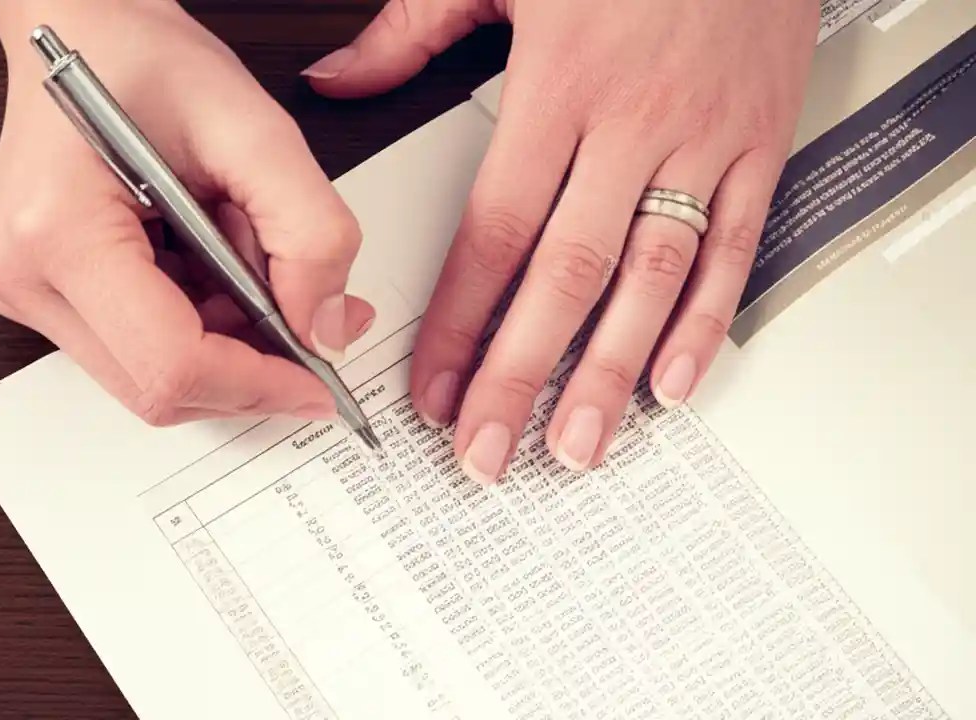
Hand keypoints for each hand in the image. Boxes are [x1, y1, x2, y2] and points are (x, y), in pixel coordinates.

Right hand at [0, 0, 372, 425]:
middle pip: (160, 388)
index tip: (318, 379)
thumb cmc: (144, 59)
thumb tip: (325, 328)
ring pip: (153, 378)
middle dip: (250, 370)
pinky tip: (218, 272)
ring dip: (226, 347)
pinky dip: (198, 328)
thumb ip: (310, 229)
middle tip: (313, 324)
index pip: (170, 366)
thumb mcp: (254, 125)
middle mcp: (26, 275)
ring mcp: (27, 291)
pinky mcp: (45, 295)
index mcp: (59, 232)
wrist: (85, 28)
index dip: (258, 385)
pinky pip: (138, 350)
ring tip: (254, 269)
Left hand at [305, 0, 818, 479]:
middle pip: (564, 276)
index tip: (436, 388)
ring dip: (610, 372)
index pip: (493, 234)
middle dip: (520, 375)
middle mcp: (629, 127)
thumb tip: (336, 78)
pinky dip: (707, 318)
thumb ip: (409, 27)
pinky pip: (734, 245)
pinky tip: (673, 378)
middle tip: (489, 449)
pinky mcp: (755, 144)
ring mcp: (699, 142)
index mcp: (557, 88)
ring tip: (576, 442)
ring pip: (650, 278)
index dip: (459, 323)